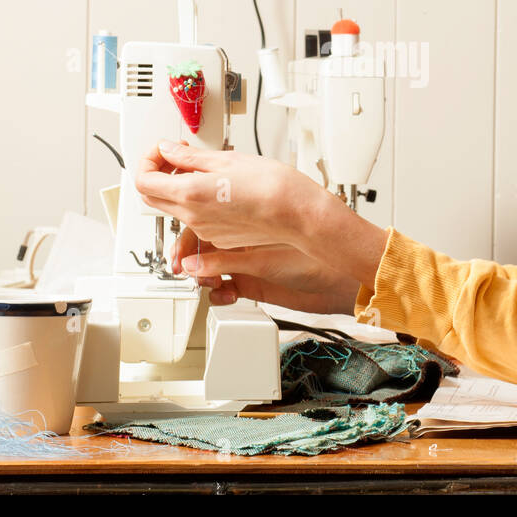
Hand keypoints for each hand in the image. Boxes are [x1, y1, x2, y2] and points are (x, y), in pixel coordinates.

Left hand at [133, 139, 326, 249]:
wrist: (298, 215)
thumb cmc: (273, 187)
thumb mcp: (228, 159)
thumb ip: (191, 157)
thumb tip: (169, 150)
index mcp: (190, 194)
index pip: (143, 181)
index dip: (147, 161)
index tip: (162, 151)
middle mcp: (193, 218)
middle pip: (153, 197)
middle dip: (158, 174)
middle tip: (177, 158)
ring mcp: (205, 232)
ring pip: (175, 208)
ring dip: (178, 187)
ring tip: (204, 170)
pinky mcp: (219, 239)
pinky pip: (196, 220)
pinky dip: (198, 202)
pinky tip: (220, 189)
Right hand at [170, 227, 360, 314]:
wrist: (338, 285)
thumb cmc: (313, 259)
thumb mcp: (262, 260)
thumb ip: (226, 263)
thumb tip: (194, 264)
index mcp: (246, 222)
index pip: (205, 223)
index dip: (188, 239)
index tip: (178, 252)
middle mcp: (243, 241)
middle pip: (202, 247)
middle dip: (189, 259)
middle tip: (182, 270)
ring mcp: (246, 263)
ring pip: (210, 269)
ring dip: (202, 277)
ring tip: (205, 283)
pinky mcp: (252, 285)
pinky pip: (225, 289)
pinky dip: (219, 293)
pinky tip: (223, 294)